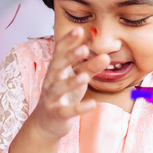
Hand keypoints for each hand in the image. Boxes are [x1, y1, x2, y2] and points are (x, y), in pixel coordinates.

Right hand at [29, 28, 108, 142]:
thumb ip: (90, 68)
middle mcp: (51, 81)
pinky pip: (68, 110)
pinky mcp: (57, 113)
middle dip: (70, 57)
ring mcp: (52, 97)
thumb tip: (106, 55)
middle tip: (84, 48)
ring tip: (85, 76)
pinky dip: (80, 107)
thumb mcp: (77, 79)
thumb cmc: (63, 96)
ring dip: (72, 81)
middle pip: (58, 66)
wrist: (46, 122)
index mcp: (56, 69)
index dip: (68, 41)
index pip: (60, 51)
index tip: (79, 29)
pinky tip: (93, 104)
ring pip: (60, 87)